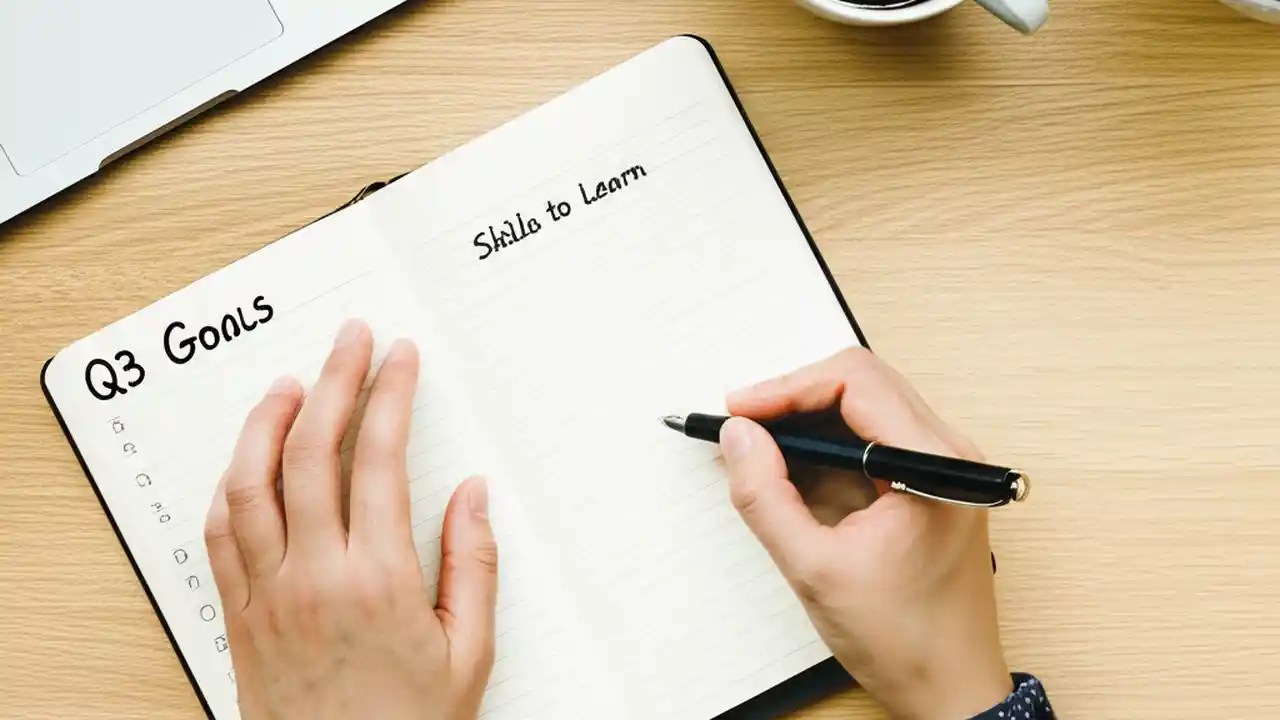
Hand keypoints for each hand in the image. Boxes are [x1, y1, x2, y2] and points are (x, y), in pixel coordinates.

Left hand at [204, 320, 497, 719]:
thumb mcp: (469, 652)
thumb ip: (474, 563)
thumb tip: (472, 494)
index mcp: (379, 579)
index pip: (377, 457)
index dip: (388, 393)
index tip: (399, 358)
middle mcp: (314, 577)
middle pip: (309, 451)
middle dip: (333, 379)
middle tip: (350, 340)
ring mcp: (266, 594)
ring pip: (248, 483)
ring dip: (266, 421)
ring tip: (292, 383)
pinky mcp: (238, 616)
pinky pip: (219, 534)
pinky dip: (229, 484)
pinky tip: (246, 461)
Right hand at [722, 347, 1010, 719]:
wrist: (952, 691)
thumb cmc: (905, 641)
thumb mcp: (814, 569)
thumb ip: (767, 497)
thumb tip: (738, 437)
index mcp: (934, 465)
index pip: (857, 382)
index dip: (788, 387)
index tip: (740, 412)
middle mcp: (949, 454)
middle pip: (863, 385)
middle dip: (794, 399)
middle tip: (742, 427)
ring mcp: (943, 468)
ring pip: (867, 409)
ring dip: (809, 422)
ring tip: (758, 449)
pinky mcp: (931, 485)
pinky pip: (874, 441)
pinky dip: (828, 448)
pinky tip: (790, 473)